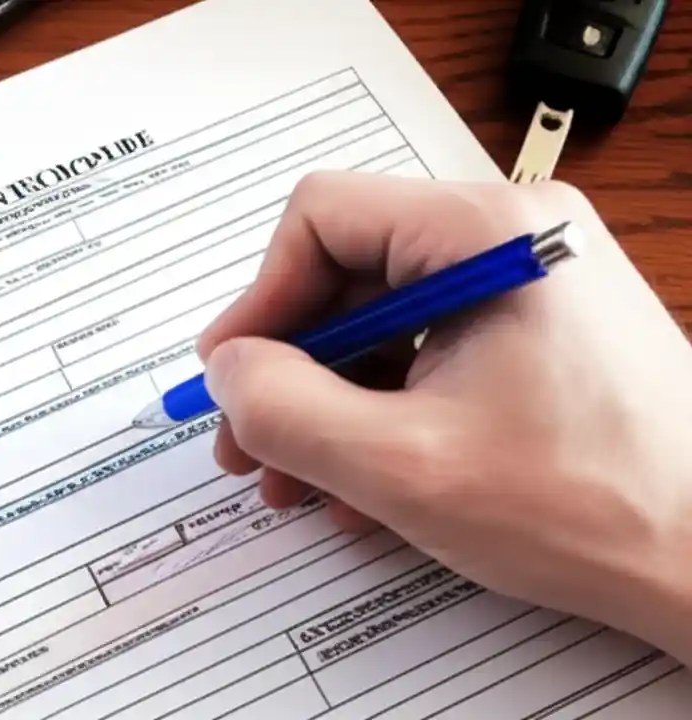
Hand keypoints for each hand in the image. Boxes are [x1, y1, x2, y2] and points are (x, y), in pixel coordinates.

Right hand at [197, 171, 691, 666]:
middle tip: (249, 443)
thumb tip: (228, 374)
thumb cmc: (593, 507)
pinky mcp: (538, 332)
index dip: (260, 301)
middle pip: (348, 276)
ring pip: (383, 324)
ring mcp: (528, 285)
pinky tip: (362, 485)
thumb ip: (285, 410)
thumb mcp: (400, 464)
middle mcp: (510, 239)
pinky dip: (383, 414)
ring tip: (301, 483)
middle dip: (290, 371)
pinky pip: (429, 354)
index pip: (323, 219)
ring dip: (329, 406)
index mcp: (486, 234)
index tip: (232, 376)